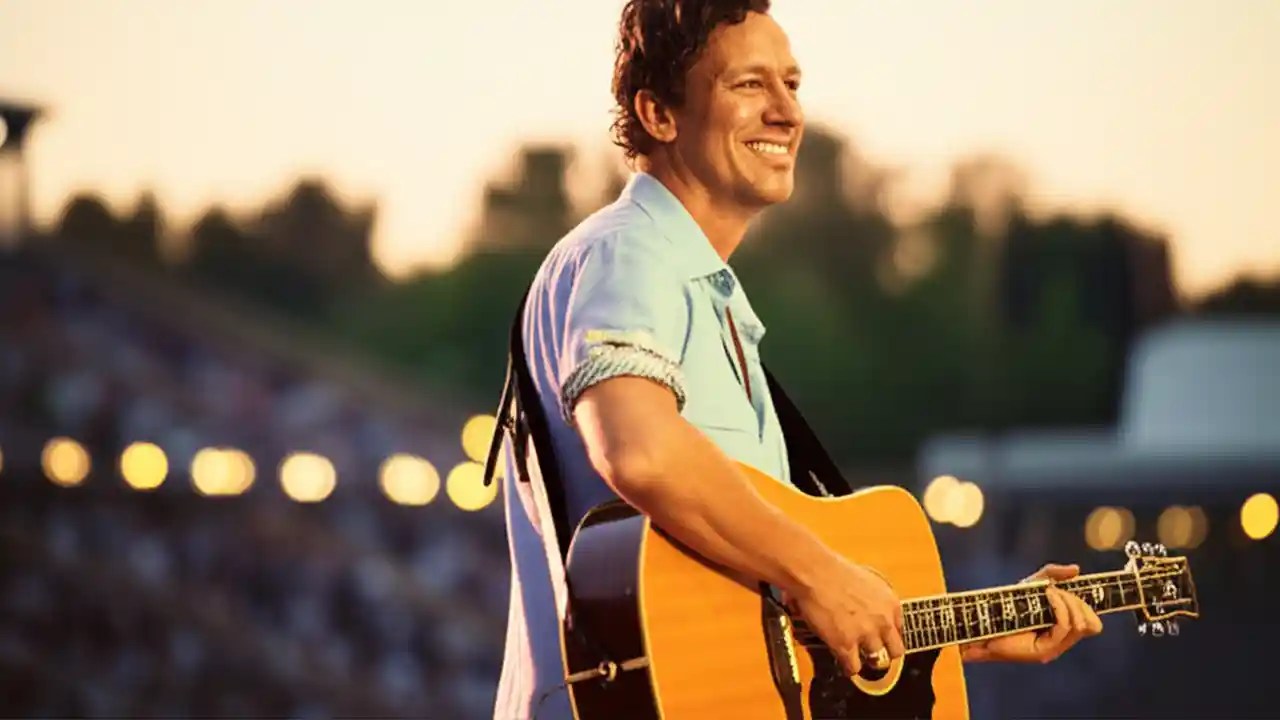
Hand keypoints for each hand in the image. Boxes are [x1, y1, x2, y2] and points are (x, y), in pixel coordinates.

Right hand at [786, 558, 904, 676]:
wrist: (814, 572)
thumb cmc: (833, 569)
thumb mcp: (867, 580)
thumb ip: (874, 600)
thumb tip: (868, 611)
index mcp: (890, 603)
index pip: (900, 630)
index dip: (888, 636)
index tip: (881, 638)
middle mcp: (883, 621)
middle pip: (895, 651)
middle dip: (884, 652)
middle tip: (873, 652)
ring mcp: (865, 635)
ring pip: (877, 662)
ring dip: (866, 659)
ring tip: (856, 657)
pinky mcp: (845, 645)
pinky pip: (853, 668)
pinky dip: (849, 668)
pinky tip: (843, 663)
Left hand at [962, 563, 1102, 663]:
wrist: (983, 622)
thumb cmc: (1006, 604)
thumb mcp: (1032, 584)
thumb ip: (1053, 574)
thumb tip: (1076, 569)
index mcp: (1063, 629)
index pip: (1094, 625)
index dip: (1090, 606)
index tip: (1077, 589)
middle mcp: (1062, 641)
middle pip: (1092, 625)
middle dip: (1079, 602)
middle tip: (1056, 591)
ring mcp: (1055, 648)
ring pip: (1080, 625)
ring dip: (1068, 602)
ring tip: (1049, 592)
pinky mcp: (1044, 651)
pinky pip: (1064, 626)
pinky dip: (1059, 606)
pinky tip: (1048, 595)